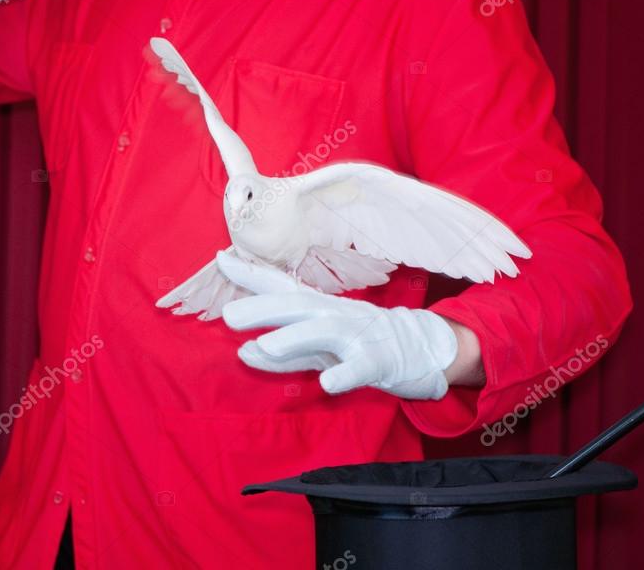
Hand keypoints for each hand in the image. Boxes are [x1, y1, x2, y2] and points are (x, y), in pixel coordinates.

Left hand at [217, 252, 458, 399]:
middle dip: (263, 308)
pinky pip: (363, 367)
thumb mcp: (319, 347)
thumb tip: (243, 350)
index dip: (251, 276)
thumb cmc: (362, 345)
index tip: (220, 259)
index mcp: (319, 308)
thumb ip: (282, 352)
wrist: (423, 348)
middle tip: (229, 315)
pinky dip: (345, 373)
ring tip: (266, 346)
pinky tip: (328, 384)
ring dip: (296, 337)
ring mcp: (359, 335)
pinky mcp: (381, 361)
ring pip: (326, 331)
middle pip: (298, 305)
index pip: (281, 288)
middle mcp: (336, 314)